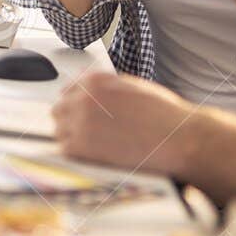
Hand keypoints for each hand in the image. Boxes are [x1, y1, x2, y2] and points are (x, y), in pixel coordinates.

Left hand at [52, 71, 205, 176]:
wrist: (176, 138)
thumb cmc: (162, 114)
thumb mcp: (132, 86)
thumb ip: (105, 85)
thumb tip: (86, 83)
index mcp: (96, 81)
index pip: (67, 89)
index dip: (74, 102)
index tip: (80, 112)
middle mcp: (84, 98)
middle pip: (58, 110)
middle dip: (69, 119)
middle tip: (85, 130)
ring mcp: (81, 122)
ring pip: (58, 130)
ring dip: (70, 136)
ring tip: (92, 144)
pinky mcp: (82, 147)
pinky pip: (64, 149)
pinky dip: (75, 153)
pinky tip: (91, 154)